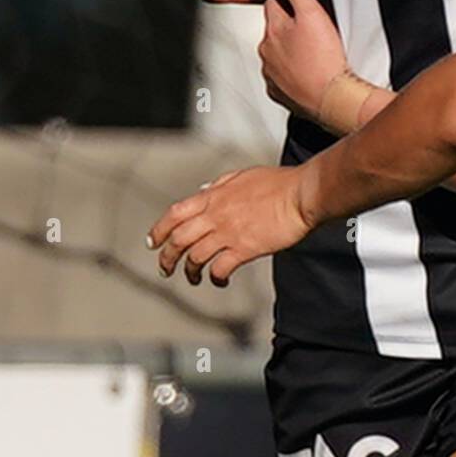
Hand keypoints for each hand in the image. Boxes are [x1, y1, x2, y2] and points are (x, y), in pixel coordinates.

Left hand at [147, 166, 311, 285]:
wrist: (302, 194)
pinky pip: (220, 268)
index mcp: (214, 196)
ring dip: (189, 271)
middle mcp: (216, 215)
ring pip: (195, 257)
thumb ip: (221, 184)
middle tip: (165, 268)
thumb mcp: (244, 175)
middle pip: (179, 239)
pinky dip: (216, 278)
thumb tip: (205, 190)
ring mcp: (228, 232)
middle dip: (167, 257)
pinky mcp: (244, 249)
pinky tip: (220, 281)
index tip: (153, 242)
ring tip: (192, 278)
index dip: (159, 229)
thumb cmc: (280, 183)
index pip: (175, 213)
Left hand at [259, 0, 345, 120]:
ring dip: (288, 52)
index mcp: (273, 29)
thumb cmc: (324, 58)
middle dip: (286, 27)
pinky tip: (308, 72)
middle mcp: (267, 51)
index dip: (285, 1)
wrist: (331, 98)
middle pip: (273, 31)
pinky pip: (281, 78)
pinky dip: (291, 74)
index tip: (294, 3)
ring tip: (311, 52)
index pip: (272, 4)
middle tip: (308, 29)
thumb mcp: (312, 12)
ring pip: (276, 55)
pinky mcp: (280, 93)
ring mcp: (272, 74)